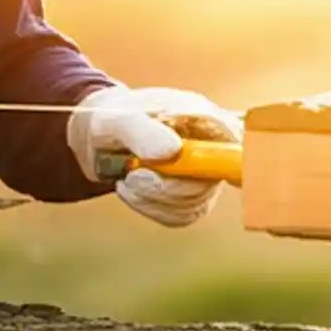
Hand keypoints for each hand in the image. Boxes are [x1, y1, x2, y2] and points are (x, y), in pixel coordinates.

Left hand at [66, 85, 241, 226]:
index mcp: (201, 115)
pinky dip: (151, 208)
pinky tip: (131, 191)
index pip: (233, 138)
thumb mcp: (119, 119)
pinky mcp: (188, 195)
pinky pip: (181, 215)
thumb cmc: (112, 117)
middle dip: (168, 185)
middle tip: (133, 176)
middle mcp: (209, 145)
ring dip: (154, 198)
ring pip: (195, 202)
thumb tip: (173, 151)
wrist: (98, 136)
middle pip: (212, 178)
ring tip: (127, 180)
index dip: (233, 158)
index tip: (224, 176)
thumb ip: (143, 131)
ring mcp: (202, 172)